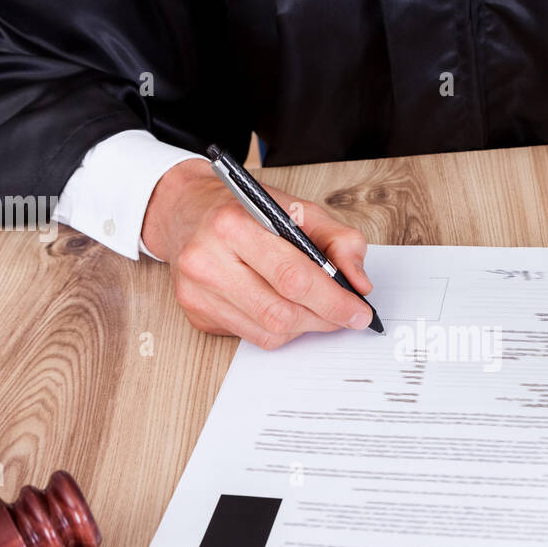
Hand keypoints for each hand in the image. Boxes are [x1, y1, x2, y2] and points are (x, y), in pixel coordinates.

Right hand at [141, 158, 372, 347]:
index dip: (332, 300)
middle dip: (323, 318)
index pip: (292, 276)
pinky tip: (286, 309)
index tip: (359, 311)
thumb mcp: (297, 209)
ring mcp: (197, 292)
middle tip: (346, 316)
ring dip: (304, 327)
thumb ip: (339, 240)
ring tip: (318, 310)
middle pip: (279, 312)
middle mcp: (206, 260)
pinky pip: (252, 337)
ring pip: (268, 331)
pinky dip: (280, 330)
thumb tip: (360, 283)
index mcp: (232, 224)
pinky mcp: (196, 314)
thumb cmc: (244, 210)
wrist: (187, 211)